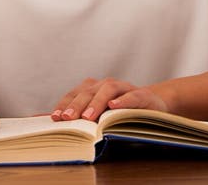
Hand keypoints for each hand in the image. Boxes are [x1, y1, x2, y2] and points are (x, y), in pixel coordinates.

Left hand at [51, 77, 168, 122]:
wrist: (153, 104)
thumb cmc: (121, 111)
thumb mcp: (101, 114)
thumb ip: (82, 117)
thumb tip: (54, 123)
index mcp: (94, 88)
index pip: (75, 94)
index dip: (65, 104)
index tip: (55, 117)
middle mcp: (106, 84)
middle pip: (88, 91)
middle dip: (77, 104)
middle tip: (68, 118)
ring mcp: (124, 88)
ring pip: (107, 90)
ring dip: (96, 102)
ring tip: (88, 116)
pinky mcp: (142, 95)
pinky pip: (131, 96)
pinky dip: (123, 100)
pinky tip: (114, 106)